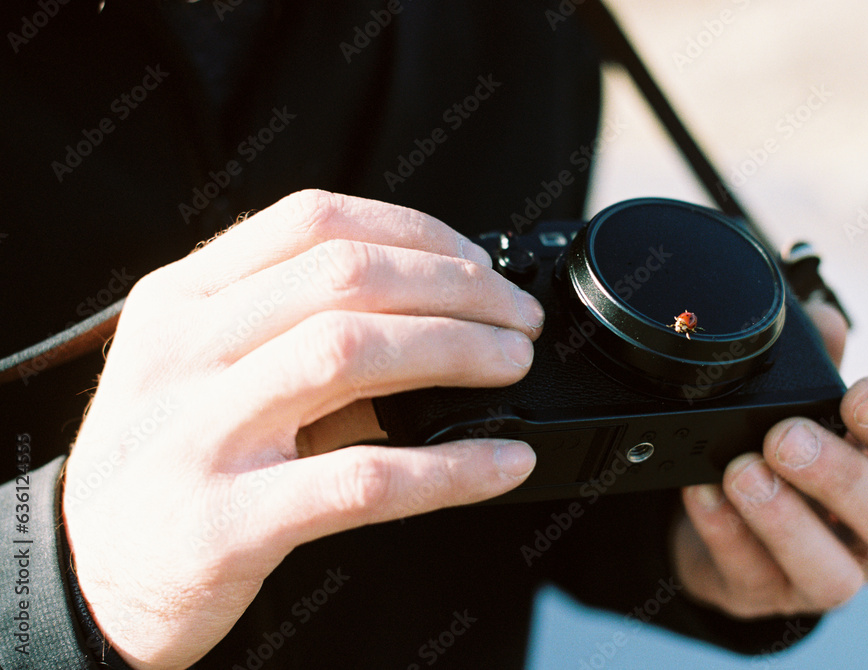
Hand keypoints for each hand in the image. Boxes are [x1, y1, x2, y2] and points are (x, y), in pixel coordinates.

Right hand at [62, 190, 542, 668]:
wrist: (98, 573)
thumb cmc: (170, 456)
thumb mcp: (204, 367)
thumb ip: (292, 327)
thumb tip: (437, 312)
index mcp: (180, 299)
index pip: (311, 222)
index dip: (415, 230)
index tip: (477, 261)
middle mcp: (183, 353)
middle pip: (345, 277)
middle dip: (457, 288)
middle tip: (517, 317)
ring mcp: (198, 436)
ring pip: (350, 354)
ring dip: (458, 350)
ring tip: (513, 363)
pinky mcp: (224, 525)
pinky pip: (361, 480)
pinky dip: (452, 467)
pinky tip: (505, 461)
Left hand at [672, 297, 867, 617]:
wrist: (732, 530)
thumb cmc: (789, 464)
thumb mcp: (808, 412)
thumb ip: (820, 367)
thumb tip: (823, 318)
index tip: (861, 393)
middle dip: (840, 477)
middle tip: (786, 437)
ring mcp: (822, 578)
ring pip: (829, 574)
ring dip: (782, 520)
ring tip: (741, 472)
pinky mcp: (764, 598)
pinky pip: (749, 577)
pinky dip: (723, 533)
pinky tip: (702, 493)